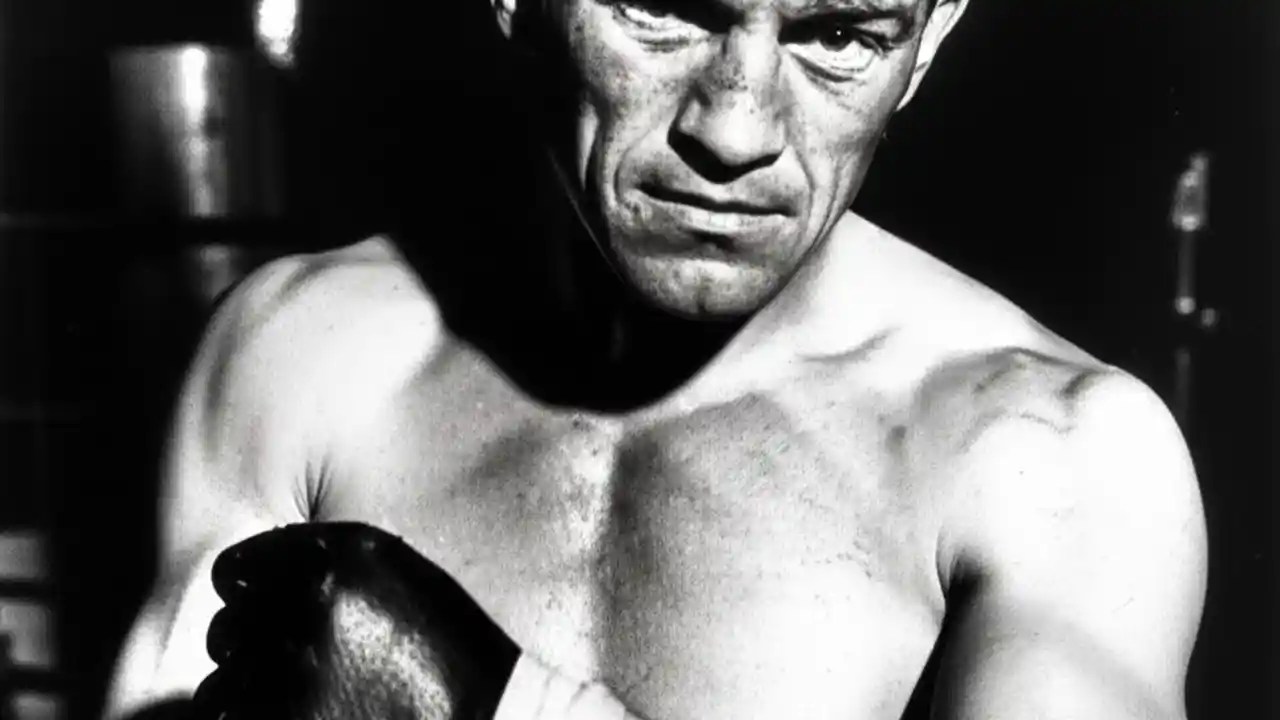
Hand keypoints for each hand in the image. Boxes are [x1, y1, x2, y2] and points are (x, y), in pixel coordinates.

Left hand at [192, 522, 519, 719]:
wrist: (488, 716)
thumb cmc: (454, 659)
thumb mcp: (406, 582)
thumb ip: (335, 569)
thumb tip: (257, 582)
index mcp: (343, 552)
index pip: (241, 567)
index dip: (241, 598)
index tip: (251, 618)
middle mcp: (313, 596)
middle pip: (229, 626)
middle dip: (250, 652)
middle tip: (292, 676)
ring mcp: (293, 661)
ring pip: (223, 679)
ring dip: (248, 695)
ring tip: (301, 704)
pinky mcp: (282, 716)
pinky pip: (224, 715)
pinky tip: (292, 719)